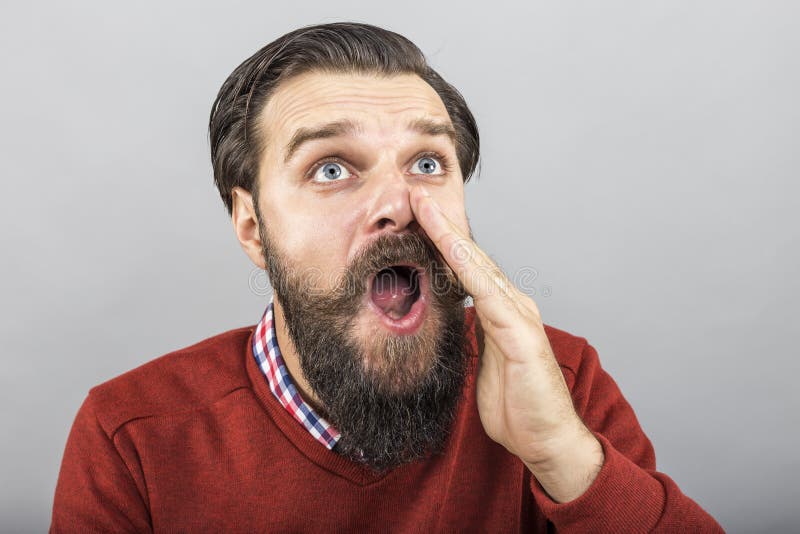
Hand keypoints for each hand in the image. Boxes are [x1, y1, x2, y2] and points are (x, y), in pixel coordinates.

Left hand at [410, 185, 603, 501]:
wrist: (547, 440)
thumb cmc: (516, 406)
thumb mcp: (483, 363)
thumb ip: (472, 336)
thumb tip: (450, 320)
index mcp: (499, 311)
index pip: (465, 267)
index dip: (440, 239)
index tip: (414, 214)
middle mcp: (511, 304)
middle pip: (471, 256)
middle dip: (442, 224)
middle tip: (414, 194)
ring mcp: (519, 316)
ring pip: (478, 266)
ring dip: (450, 235)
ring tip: (424, 208)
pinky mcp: (521, 335)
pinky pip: (489, 294)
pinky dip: (468, 268)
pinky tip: (450, 249)